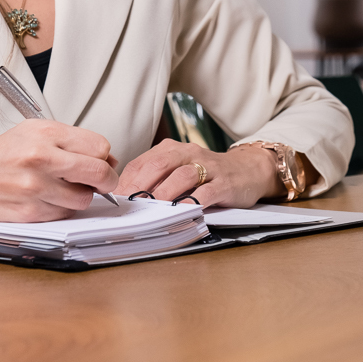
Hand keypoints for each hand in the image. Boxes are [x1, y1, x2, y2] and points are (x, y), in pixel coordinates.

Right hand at [0, 119, 118, 241]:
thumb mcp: (31, 133)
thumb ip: (69, 141)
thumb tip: (105, 157)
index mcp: (43, 133)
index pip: (98, 146)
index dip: (105, 156)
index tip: (102, 160)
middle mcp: (40, 158)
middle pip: (99, 173)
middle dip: (106, 179)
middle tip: (102, 181)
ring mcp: (35, 187)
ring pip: (84, 199)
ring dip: (82, 196)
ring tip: (65, 188)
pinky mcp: (30, 212)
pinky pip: (64, 214)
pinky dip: (62, 208)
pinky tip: (48, 199)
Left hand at [115, 140, 281, 208]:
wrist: (248, 170)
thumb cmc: (208, 174)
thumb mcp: (179, 169)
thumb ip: (157, 179)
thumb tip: (127, 199)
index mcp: (172, 149)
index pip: (143, 162)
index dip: (127, 181)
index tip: (114, 199)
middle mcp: (189, 153)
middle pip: (160, 164)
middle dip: (141, 185)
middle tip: (128, 204)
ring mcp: (208, 167)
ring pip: (182, 175)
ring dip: (165, 193)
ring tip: (152, 209)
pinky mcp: (225, 183)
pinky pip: (207, 191)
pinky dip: (193, 201)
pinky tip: (182, 211)